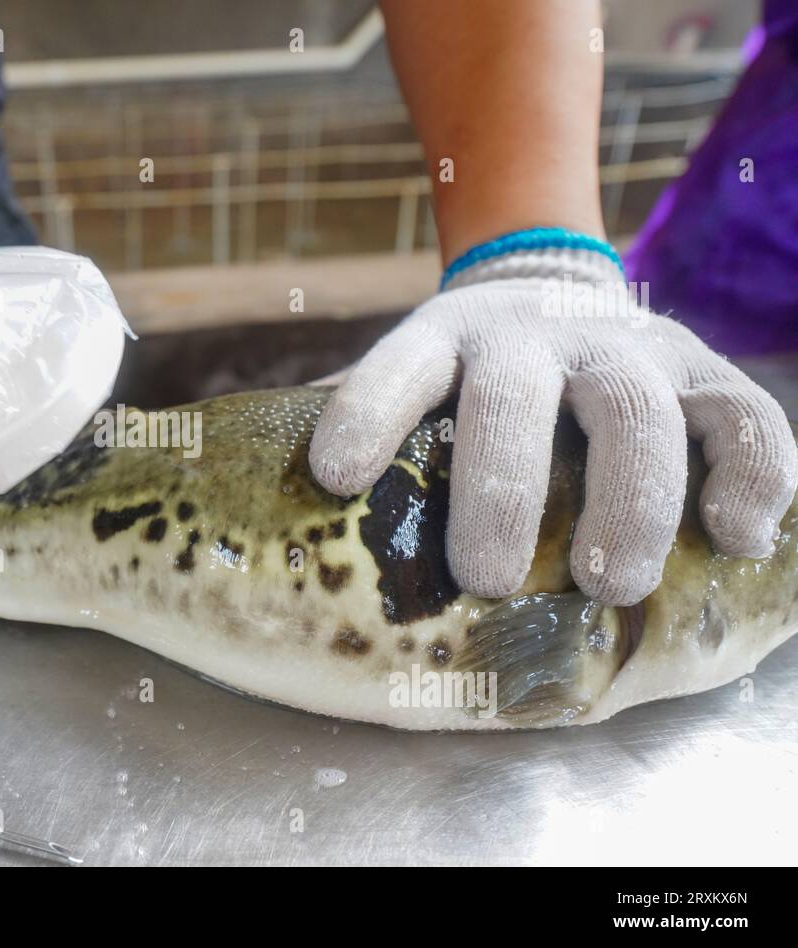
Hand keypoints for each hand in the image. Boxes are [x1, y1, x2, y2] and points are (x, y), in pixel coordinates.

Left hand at [310, 271, 796, 605]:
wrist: (550, 288)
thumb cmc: (463, 374)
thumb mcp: (409, 375)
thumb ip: (365, 430)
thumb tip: (275, 525)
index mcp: (443, 338)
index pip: (398, 366)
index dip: (367, 412)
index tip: (336, 476)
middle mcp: (531, 335)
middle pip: (515, 400)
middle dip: (500, 489)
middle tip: (482, 574)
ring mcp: (623, 346)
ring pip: (635, 410)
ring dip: (629, 499)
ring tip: (611, 583)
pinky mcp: (702, 366)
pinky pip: (746, 414)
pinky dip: (754, 471)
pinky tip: (740, 534)